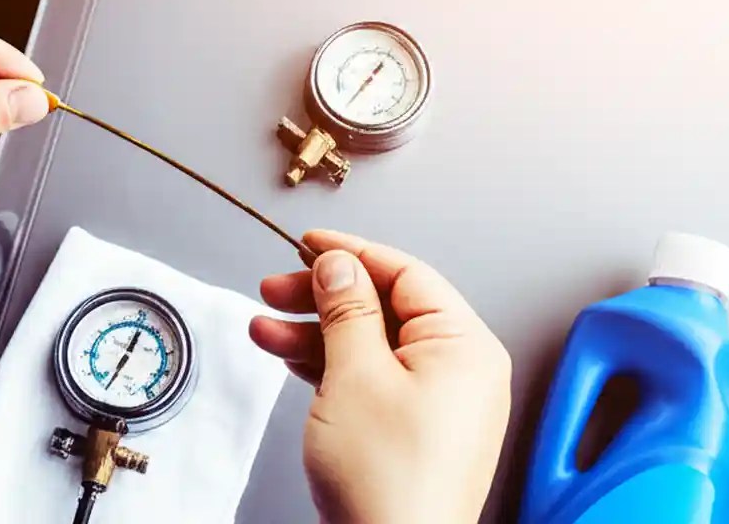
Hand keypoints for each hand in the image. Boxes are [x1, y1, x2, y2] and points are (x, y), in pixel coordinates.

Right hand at [249, 230, 511, 523]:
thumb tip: (338, 263)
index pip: (406, 274)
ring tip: (264, 328)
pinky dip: (330, 367)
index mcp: (464, 346)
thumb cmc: (388, 483)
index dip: (351, 253)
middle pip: (386, 308)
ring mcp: (438, 402)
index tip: (308, 244)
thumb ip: (346, 309)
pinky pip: (371, 379)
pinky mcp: (413, 430)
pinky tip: (289, 358)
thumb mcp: (355, 375)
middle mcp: (461, 370)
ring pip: (371, 345)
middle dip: (323, 297)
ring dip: (315, 333)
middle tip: (276, 288)